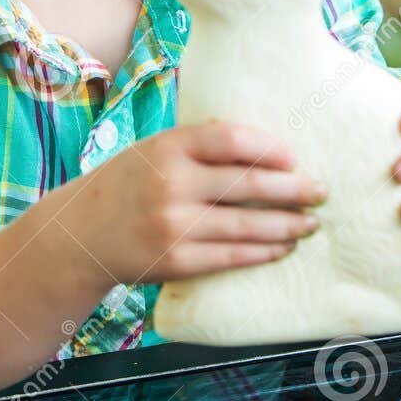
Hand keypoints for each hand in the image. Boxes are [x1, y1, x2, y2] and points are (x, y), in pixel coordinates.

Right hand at [74, 122, 326, 285]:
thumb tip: (263, 145)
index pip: (233, 140)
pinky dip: (263, 252)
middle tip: (320, 192)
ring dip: (287, 225)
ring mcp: (173, 225)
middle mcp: (171, 183)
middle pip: (250, 185)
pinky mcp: (175, 261)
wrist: (80, 234)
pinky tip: (282, 247)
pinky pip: (232, 256)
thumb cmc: (129, 184)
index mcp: (168, 147)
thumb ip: (200, 144)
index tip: (293, 159)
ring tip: (309, 223)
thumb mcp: (154, 149)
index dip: (271, 149)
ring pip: (248, 226)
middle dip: (294, 190)